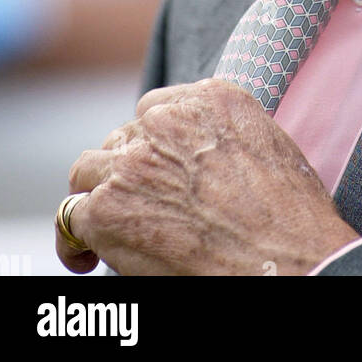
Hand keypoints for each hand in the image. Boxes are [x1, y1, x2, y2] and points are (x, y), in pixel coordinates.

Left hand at [56, 78, 358, 275]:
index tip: (157, 169)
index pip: (158, 108)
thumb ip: (223, 135)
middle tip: (139, 205)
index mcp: (211, 97)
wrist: (285, 263)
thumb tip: (199, 157)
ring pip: (89, 169)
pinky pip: (71, 216)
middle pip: (123, 136)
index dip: (154, 143)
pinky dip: (75, 241)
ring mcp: (133, 162)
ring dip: (97, 196)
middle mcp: (167, 120)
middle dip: (128, 169)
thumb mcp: (269, 146)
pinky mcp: (109, 208)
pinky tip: (87, 259)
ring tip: (107, 228)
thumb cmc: (290, 221)